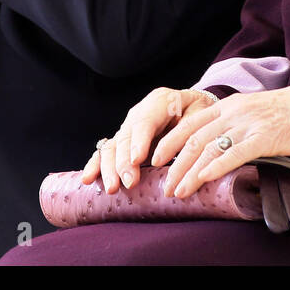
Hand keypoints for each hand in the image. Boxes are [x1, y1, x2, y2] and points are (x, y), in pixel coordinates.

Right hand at [82, 87, 216, 193]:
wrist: (191, 105)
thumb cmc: (199, 112)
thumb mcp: (201, 116)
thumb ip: (190, 132)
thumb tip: (178, 156)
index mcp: (160, 101)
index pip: (146, 121)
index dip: (139, 140)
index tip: (137, 159)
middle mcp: (138, 113)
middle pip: (126, 137)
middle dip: (124, 162)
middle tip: (128, 183)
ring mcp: (128, 127)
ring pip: (112, 146)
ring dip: (109, 168)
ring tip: (112, 188)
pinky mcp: (122, 141)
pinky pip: (105, 152)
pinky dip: (95, 165)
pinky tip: (88, 179)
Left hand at [153, 83, 289, 197]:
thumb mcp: (254, 113)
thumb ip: (234, 125)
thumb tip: (217, 146)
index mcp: (228, 105)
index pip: (190, 123)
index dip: (170, 142)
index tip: (156, 159)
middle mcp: (233, 112)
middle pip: (194, 138)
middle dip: (175, 164)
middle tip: (163, 184)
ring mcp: (248, 124)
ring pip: (209, 148)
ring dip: (189, 172)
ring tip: (178, 191)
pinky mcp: (264, 137)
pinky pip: (234, 154)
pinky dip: (215, 167)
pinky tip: (203, 179)